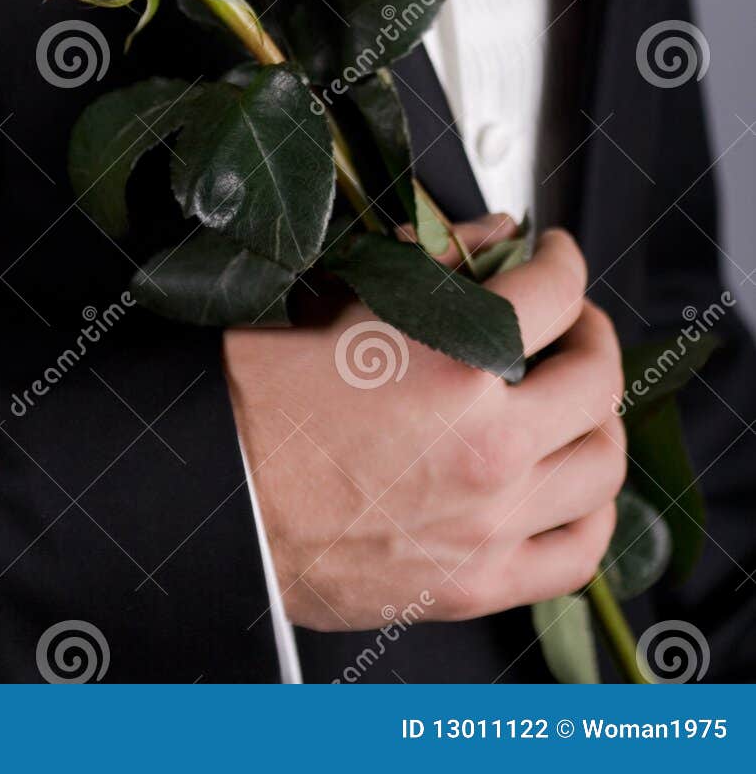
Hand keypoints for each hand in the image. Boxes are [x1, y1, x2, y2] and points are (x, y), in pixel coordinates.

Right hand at [224, 222, 625, 631]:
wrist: (217, 500)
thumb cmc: (257, 403)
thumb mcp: (338, 300)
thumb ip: (431, 263)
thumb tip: (495, 237)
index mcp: (453, 364)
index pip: (554, 293)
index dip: (563, 260)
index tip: (556, 256)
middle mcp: (488, 447)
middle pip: (596, 379)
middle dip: (591, 333)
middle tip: (572, 322)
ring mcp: (490, 522)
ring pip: (602, 465)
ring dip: (599, 419)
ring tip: (578, 401)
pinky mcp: (478, 582)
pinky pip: (579, 553)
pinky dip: (593, 513)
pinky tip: (574, 485)